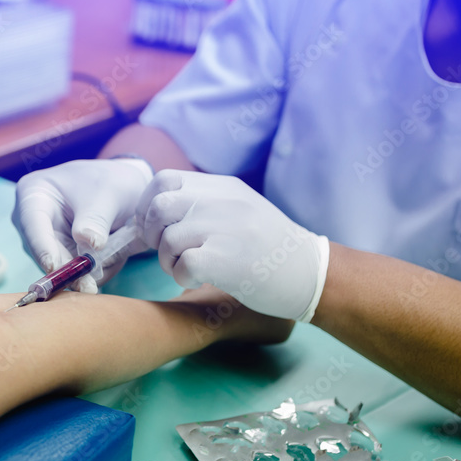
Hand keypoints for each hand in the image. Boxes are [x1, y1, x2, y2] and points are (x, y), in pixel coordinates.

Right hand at [13, 159, 152, 292]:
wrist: (125, 191)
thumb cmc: (110, 182)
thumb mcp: (108, 195)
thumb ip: (96, 219)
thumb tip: (90, 244)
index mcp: (33, 193)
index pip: (32, 222)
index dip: (42, 246)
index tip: (53, 266)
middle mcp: (31, 221)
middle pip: (43, 251)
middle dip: (66, 270)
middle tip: (87, 286)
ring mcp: (45, 242)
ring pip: (58, 268)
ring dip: (82, 274)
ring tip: (106, 268)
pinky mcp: (61, 258)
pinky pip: (72, 273)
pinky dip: (91, 273)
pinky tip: (110, 262)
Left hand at [136, 170, 329, 321]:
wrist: (313, 274)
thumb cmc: (269, 248)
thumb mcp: (239, 209)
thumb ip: (202, 202)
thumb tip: (151, 212)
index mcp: (224, 187)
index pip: (164, 179)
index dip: (148, 205)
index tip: (156, 228)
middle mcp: (224, 201)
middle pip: (159, 207)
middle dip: (152, 234)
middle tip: (168, 252)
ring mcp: (227, 228)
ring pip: (167, 237)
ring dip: (167, 260)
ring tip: (185, 269)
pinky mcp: (228, 258)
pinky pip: (182, 264)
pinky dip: (181, 277)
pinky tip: (197, 280)